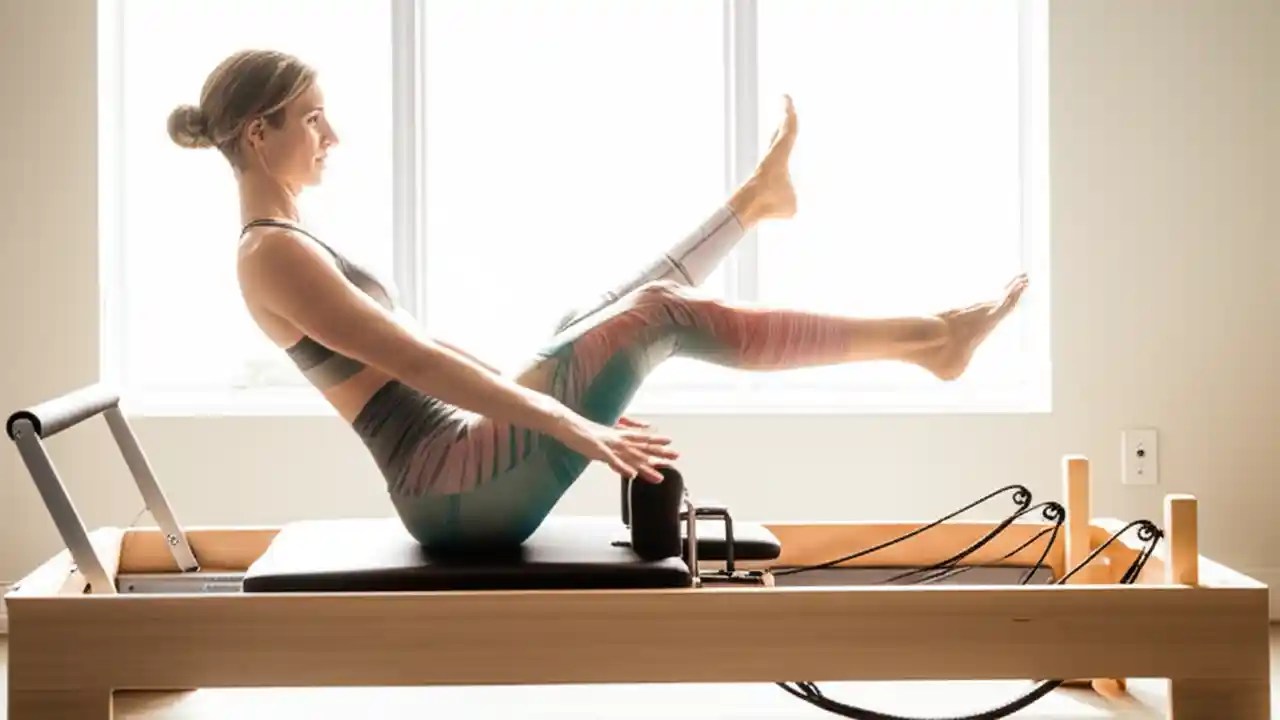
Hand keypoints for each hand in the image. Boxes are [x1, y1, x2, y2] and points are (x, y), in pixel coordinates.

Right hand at [557, 415, 678, 483]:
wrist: (565, 423)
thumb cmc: (580, 432)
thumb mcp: (599, 438)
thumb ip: (611, 444)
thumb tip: (617, 450)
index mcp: (616, 435)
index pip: (640, 438)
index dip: (656, 441)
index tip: (670, 442)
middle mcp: (616, 439)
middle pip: (641, 447)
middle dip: (659, 453)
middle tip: (676, 456)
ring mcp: (608, 445)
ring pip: (631, 457)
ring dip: (646, 466)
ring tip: (660, 475)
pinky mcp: (598, 450)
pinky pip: (612, 461)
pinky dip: (623, 468)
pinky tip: (632, 475)